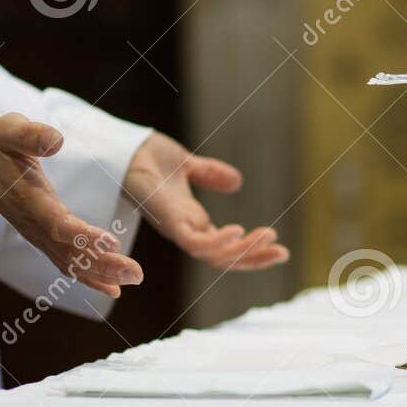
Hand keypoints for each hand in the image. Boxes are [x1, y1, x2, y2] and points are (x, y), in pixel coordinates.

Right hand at [0, 114, 144, 298]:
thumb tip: (56, 141)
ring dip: (103, 274)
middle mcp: (34, 223)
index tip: (112, 242)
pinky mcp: (43, 236)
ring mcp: (38, 233)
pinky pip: (66, 262)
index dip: (83, 235)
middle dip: (104, 265)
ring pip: (70, 262)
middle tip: (137, 275)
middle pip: (70, 251)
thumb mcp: (12, 130)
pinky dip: (89, 277)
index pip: (57, 223)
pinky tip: (113, 287)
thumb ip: (32, 135)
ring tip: (134, 279)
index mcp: (29, 199)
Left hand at [122, 132, 288, 271]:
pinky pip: (195, 243)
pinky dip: (218, 242)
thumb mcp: (188, 165)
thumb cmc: (147, 157)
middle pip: (224, 258)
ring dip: (242, 252)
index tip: (279, 245)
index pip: (226, 247)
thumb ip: (210, 174)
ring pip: (213, 256)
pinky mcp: (168, 222)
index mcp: (192, 222)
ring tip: (268, 237)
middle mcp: (186, 231)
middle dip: (254, 259)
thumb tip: (237, 182)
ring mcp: (177, 229)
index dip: (252, 250)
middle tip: (282, 253)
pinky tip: (239, 230)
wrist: (123, 147)